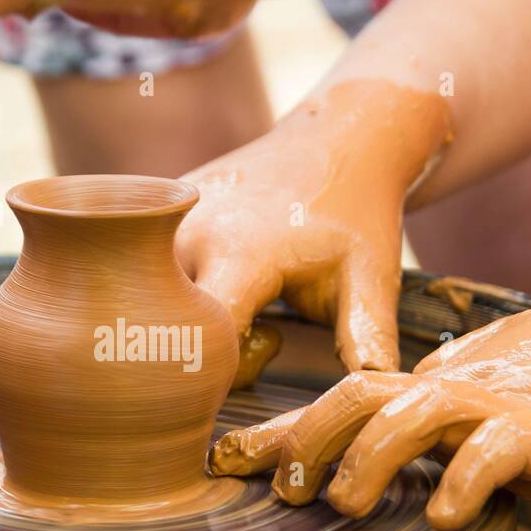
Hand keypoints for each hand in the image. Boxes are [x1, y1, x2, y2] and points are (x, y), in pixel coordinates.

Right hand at [176, 79, 451, 373]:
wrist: (337, 136)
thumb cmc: (356, 213)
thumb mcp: (371, 278)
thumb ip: (367, 338)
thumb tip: (377, 394)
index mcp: (239, 253)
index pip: (206, 345)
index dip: (231, 370)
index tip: (271, 355)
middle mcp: (188, 236)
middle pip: (176, 332)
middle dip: (218, 351)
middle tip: (268, 330)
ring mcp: (163, 225)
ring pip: (161, 307)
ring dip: (202, 322)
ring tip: (252, 301)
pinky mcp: (152, 220)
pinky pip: (156, 280)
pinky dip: (189, 295)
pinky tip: (230, 275)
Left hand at [210, 190, 530, 528]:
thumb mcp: (473, 422)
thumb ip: (418, 443)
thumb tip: (346, 473)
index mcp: (427, 391)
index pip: (337, 403)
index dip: (281, 434)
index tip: (222, 462)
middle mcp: (453, 391)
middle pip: (360, 394)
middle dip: (311, 438)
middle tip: (286, 488)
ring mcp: (501, 407)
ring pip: (418, 414)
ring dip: (371, 459)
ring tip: (344, 504)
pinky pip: (499, 452)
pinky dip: (464, 481)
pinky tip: (441, 515)